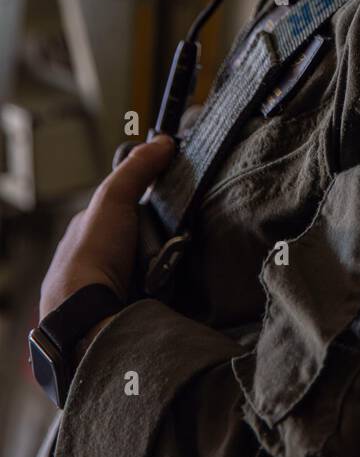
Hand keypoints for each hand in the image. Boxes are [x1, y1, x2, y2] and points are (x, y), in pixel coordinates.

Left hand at [39, 135, 174, 320]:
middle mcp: (96, 257)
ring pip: (152, 264)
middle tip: (173, 237)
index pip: (126, 206)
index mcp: (88, 231)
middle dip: (160, 236)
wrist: (89, 314)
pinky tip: (170, 283)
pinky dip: (167, 285)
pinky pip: (157, 289)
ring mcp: (110, 285)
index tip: (171, 201)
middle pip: (144, 236)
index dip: (149, 202)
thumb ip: (137, 168)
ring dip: (165, 263)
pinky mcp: (126, 308)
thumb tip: (163, 142)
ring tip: (174, 261)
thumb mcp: (113, 198)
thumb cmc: (92, 254)